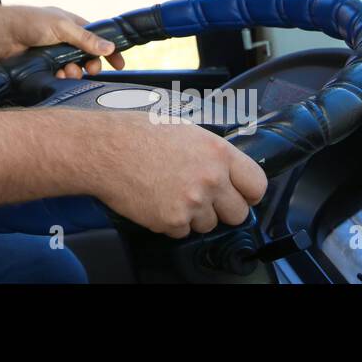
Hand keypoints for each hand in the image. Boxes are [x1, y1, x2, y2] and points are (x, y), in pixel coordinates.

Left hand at [0, 5, 124, 78]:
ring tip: (68, 72)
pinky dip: (61, 78)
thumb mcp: (62, 27)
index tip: (119, 65)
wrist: (3, 35)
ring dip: (74, 73)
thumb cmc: (30, 22)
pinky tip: (57, 77)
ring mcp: (54, 53)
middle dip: (90, 65)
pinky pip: (59, 75)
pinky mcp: (44, 65)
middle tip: (90, 70)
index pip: (97, 38)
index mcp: (72, 24)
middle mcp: (65, 39)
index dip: (109, 51)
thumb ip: (85, 38)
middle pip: (87, 57)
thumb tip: (109, 47)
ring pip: (74, 68)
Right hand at [95, 112, 267, 237]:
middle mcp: (210, 179)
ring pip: (208, 225)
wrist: (103, 149)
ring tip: (169, 192)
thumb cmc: (136, 133)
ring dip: (194, 215)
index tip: (241, 195)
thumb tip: (226, 168)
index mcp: (218, 152)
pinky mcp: (171, 221)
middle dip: (221, 208)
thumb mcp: (184, 129)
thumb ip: (211, 152)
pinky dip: (170, 221)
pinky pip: (182, 231)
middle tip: (201, 196)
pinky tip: (155, 199)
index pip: (257, 184)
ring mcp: (192, 203)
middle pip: (238, 213)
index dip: (248, 192)